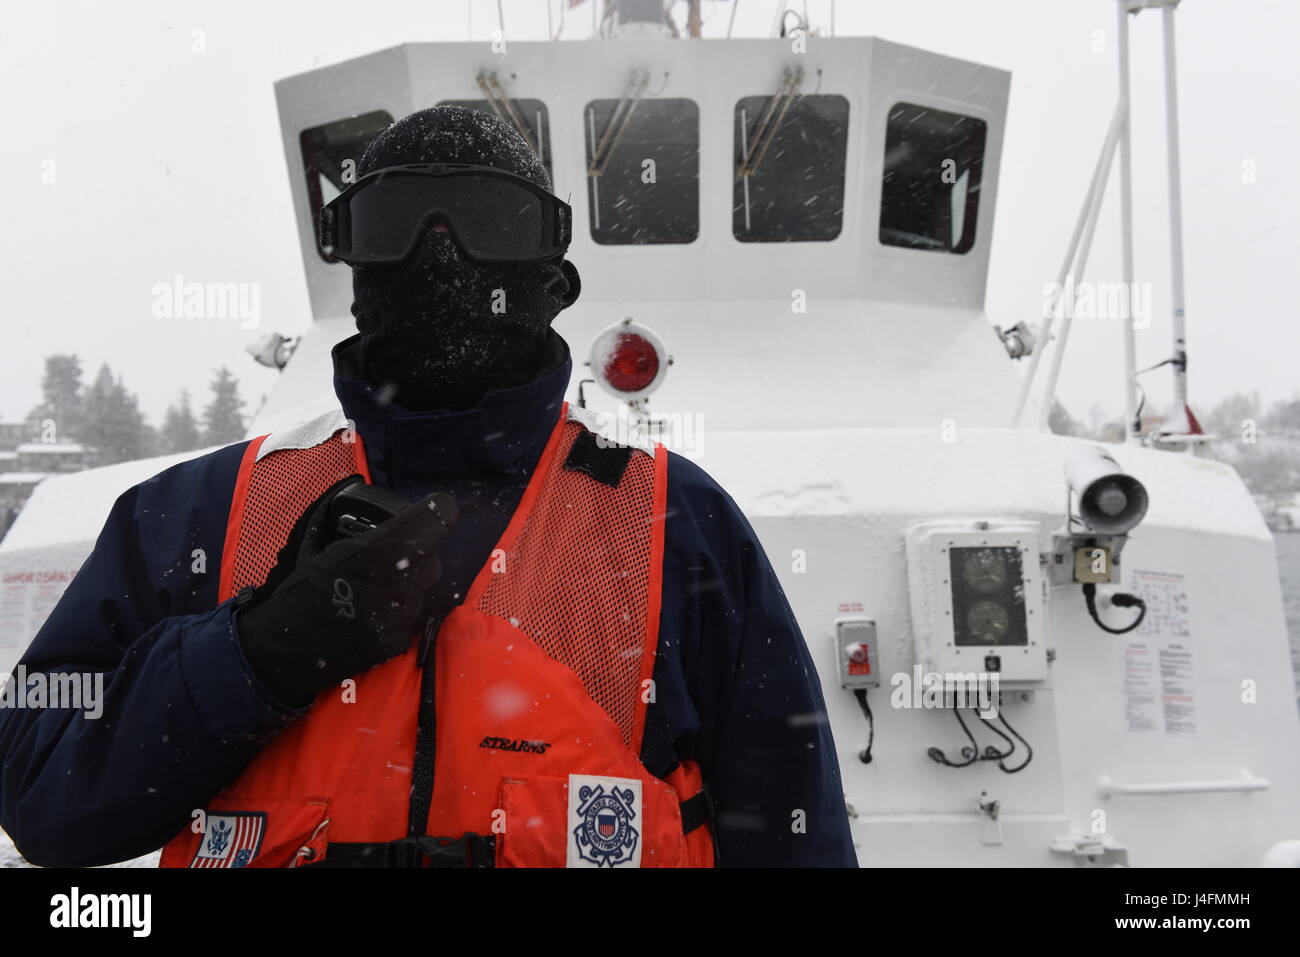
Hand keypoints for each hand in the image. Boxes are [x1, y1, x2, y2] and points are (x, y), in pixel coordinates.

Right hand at [235, 487, 458, 706]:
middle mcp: (394, 582)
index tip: (439, 509)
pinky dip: (398, 615)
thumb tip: (402, 519)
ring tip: (377, 589)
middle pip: (434, 560)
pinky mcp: (395, 642)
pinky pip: (410, 620)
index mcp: (376, 552)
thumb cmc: (301, 592)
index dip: (440, 513)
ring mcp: (397, 615)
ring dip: (410, 587)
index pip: (434, 522)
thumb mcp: (330, 549)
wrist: (284, 648)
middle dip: (422, 555)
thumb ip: (371, 536)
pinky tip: (372, 614)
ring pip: (424, 592)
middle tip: (397, 557)